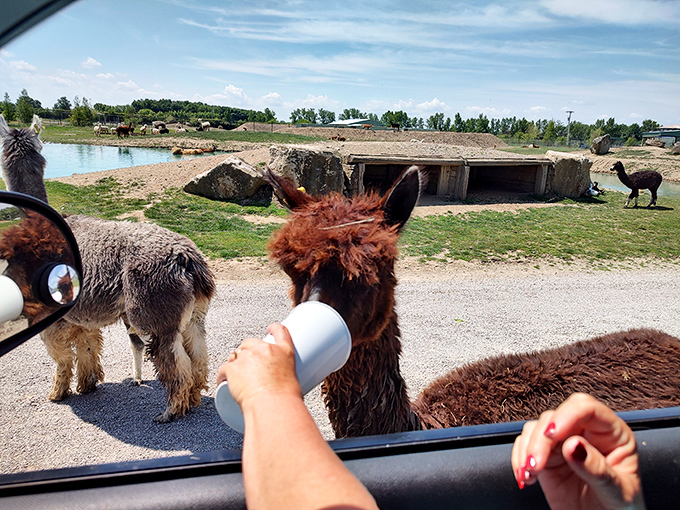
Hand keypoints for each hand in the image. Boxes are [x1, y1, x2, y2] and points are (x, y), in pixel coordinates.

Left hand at [216, 323, 301, 408]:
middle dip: (248, 351)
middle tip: (250, 367)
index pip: (280, 332)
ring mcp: (247, 357)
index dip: (274, 329)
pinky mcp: (232, 368)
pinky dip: (223, 376)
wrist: (274, 405)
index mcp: (283, 351)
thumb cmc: (285, 399)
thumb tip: (280, 388)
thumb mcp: (293, 382)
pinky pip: (223, 369)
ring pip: (235, 354)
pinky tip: (223, 382)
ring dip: (235, 363)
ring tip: (237, 377)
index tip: (270, 329)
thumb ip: (284, 379)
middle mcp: (264, 350)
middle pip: (251, 343)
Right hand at [511, 393, 644, 509]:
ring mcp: (564, 443)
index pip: (587, 409)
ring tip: (530, 473)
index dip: (566, 416)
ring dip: (528, 449)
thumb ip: (597, 469)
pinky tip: (526, 476)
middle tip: (537, 463)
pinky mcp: (547, 456)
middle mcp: (586, 433)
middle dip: (541, 438)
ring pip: (537, 428)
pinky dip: (519, 458)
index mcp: (612, 434)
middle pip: (556, 417)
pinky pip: (525, 444)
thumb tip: (574, 445)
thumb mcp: (617, 493)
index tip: (552, 435)